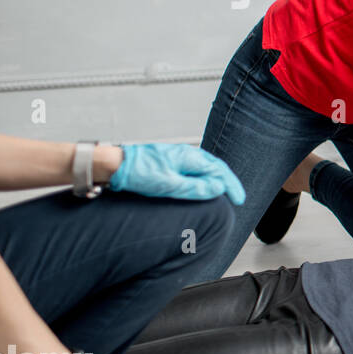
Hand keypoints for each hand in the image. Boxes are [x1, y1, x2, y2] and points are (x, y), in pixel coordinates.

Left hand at [109, 143, 245, 204]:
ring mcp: (177, 156)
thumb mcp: (169, 185)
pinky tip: (202, 184)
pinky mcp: (169, 161)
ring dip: (217, 179)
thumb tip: (218, 188)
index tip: (239, 200)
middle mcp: (186, 153)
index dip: (231, 186)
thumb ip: (196, 187)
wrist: (113, 164)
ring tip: (223, 192)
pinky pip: (194, 168)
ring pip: (205, 167)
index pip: (219, 171)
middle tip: (236, 197)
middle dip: (228, 182)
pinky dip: (204, 177)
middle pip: (215, 167)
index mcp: (189, 157)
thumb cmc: (137, 173)